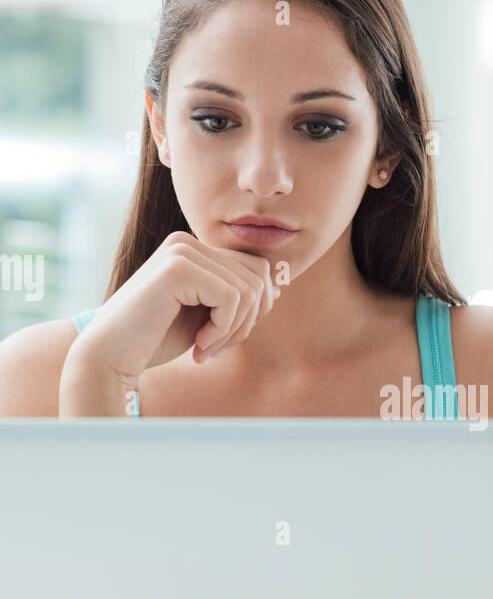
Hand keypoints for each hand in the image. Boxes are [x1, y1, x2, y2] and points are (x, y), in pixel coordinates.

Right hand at [66, 230, 280, 383]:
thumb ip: (235, 298)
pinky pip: (232, 298)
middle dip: (247, 322)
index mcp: (193, 249)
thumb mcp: (205, 315)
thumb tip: (277, 288)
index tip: (225, 338)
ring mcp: (181, 251)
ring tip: (206, 349)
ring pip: (249, 290)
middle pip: (258, 277)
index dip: (254, 309)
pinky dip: (223, 329)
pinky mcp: (177, 268)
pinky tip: (199, 345)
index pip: (255, 269)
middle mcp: (186, 242)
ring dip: (234, 330)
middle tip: (216, 348)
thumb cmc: (155, 339)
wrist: (110, 356)